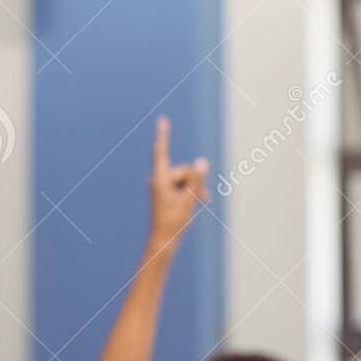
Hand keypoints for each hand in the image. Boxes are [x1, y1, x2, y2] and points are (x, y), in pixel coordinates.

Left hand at [148, 117, 208, 243]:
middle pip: (183, 169)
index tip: (162, 120)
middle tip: (202, 199)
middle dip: (194, 181)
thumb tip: (201, 161)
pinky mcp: (165, 192)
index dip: (163, 135)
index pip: (161, 152)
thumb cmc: (173, 221)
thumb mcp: (190, 198)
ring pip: (185, 178)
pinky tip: (196, 201)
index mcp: (159, 179)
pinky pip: (181, 185)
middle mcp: (158, 180)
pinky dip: (189, 191)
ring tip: (198, 203)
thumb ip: (196, 179)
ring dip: (194, 188)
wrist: (162, 241)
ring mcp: (161, 186)